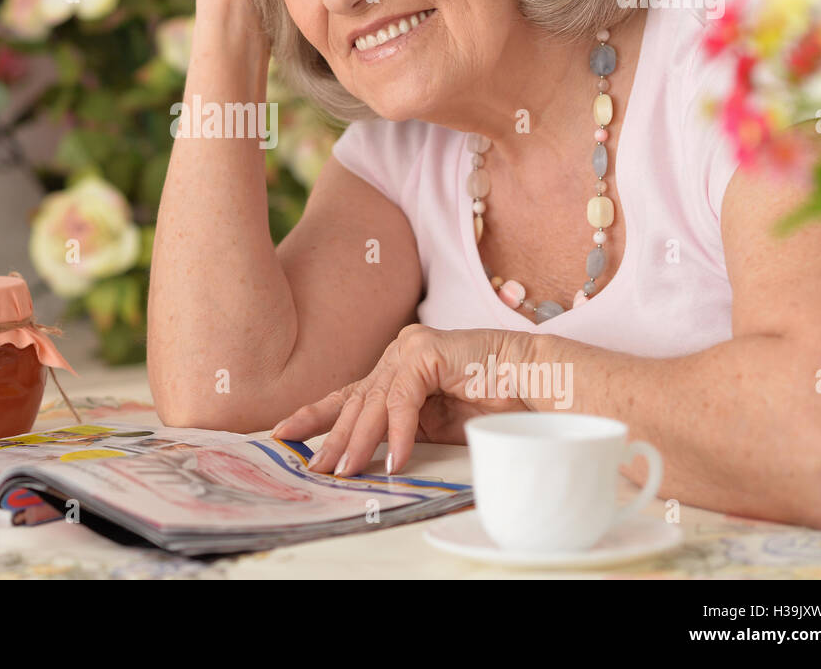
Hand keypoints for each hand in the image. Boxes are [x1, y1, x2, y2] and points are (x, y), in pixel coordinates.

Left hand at [270, 325, 532, 477]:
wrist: (538, 384)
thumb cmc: (493, 405)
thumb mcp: (436, 426)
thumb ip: (403, 433)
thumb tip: (368, 462)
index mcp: (396, 372)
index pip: (348, 395)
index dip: (314, 415)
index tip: (282, 434)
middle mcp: (398, 355)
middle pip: (353, 400)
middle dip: (328, 436)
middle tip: (312, 467)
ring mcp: (410, 348)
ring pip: (373, 401)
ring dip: (358, 442)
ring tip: (345, 472)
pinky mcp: (427, 351)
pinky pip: (403, 400)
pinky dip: (398, 433)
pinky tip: (396, 461)